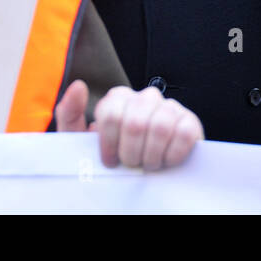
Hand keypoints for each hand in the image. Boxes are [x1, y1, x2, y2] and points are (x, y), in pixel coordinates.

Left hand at [54, 80, 203, 170]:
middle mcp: (146, 97)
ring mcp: (170, 107)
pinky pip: (183, 134)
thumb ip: (70, 114)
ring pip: (159, 127)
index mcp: (119, 98)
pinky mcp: (190, 122)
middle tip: (131, 164)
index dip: (109, 143)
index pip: (110, 113)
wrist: (146, 175)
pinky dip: (172, 154)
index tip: (110, 160)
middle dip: (130, 152)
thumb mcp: (82, 141)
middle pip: (134, 123)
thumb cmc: (114, 156)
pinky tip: (166, 160)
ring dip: (151, 155)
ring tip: (148, 164)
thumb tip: (78, 85)